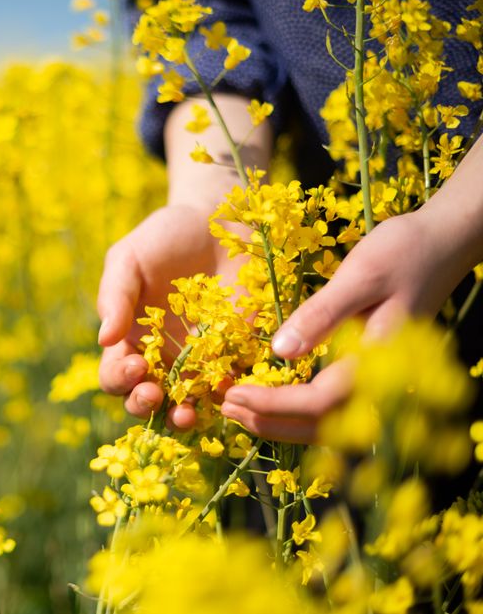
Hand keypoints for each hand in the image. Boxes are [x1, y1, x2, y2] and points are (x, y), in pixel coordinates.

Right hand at [97, 204, 241, 426]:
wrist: (219, 221)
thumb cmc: (164, 237)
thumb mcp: (129, 258)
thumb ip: (115, 295)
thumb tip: (104, 338)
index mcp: (130, 340)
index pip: (115, 375)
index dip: (120, 380)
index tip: (135, 366)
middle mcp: (162, 360)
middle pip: (147, 401)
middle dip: (146, 406)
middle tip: (155, 396)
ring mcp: (201, 362)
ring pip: (188, 406)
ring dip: (184, 417)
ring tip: (188, 413)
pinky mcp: (238, 356)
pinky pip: (232, 386)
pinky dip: (230, 396)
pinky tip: (229, 389)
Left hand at [221, 210, 469, 442]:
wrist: (443, 242)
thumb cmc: (403, 252)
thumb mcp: (358, 276)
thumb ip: (322, 315)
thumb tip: (280, 353)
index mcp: (380, 361)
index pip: (319, 402)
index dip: (273, 404)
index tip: (233, 393)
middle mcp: (383, 381)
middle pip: (322, 425)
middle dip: (269, 422)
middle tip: (225, 407)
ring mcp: (381, 381)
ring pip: (328, 423)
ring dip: (281, 423)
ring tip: (238, 409)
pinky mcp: (372, 372)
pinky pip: (333, 405)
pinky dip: (298, 410)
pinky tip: (268, 398)